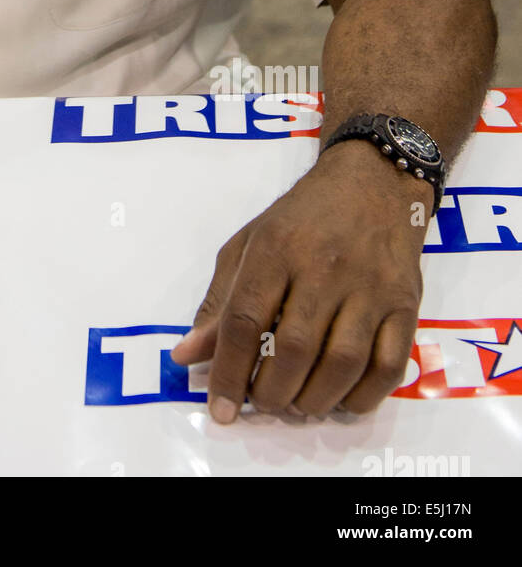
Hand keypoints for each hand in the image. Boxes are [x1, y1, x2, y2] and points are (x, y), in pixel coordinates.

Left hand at [170, 141, 430, 421]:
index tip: (219, 410)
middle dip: (272, 392)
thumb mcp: (249, 244)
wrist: (374, 182)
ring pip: (342, 362)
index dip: (228, 372)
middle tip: (263, 402)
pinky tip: (340, 398)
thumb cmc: (302, 217)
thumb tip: (187, 356)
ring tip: (296, 403)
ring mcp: (369, 287)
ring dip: (314, 399)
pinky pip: (389, 366)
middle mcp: (323, 267)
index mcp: (276, 249)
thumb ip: (219, 302)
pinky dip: (362, 397)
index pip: (245, 320)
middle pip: (295, 348)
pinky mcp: (406, 303)